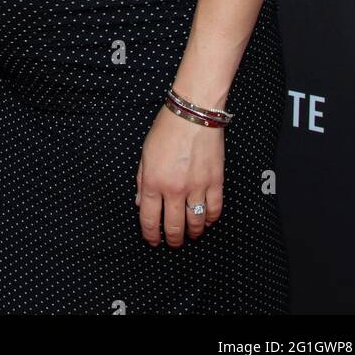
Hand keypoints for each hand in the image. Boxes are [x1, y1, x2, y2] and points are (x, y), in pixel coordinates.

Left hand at [134, 104, 223, 246]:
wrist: (193, 112)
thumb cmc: (166, 128)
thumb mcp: (145, 153)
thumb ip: (141, 179)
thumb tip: (139, 202)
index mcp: (152, 181)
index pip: (149, 218)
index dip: (150, 234)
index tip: (152, 240)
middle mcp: (173, 189)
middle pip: (173, 227)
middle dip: (172, 239)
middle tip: (172, 242)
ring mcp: (196, 187)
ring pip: (195, 223)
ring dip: (192, 233)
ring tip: (190, 234)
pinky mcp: (215, 182)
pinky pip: (214, 210)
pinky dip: (210, 219)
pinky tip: (206, 220)